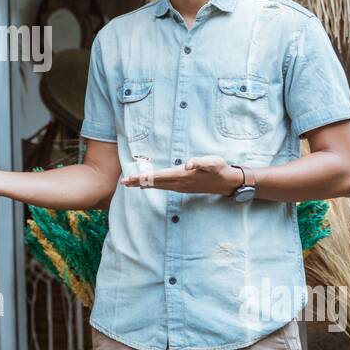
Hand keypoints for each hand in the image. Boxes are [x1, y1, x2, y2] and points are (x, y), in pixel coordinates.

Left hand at [120, 155, 236, 194]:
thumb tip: (188, 164)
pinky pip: (163, 187)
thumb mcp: (212, 162)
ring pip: (158, 186)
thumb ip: (200, 162)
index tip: (130, 179)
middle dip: (138, 182)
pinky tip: (147, 186)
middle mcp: (179, 183)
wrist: (226, 182)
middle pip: (154, 183)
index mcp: (181, 176)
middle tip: (123, 182)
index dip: (142, 178)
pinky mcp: (183, 187)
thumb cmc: (219, 169)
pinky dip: (153, 185)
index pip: (157, 177)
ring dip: (143, 184)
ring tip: (130, 184)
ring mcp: (180, 187)